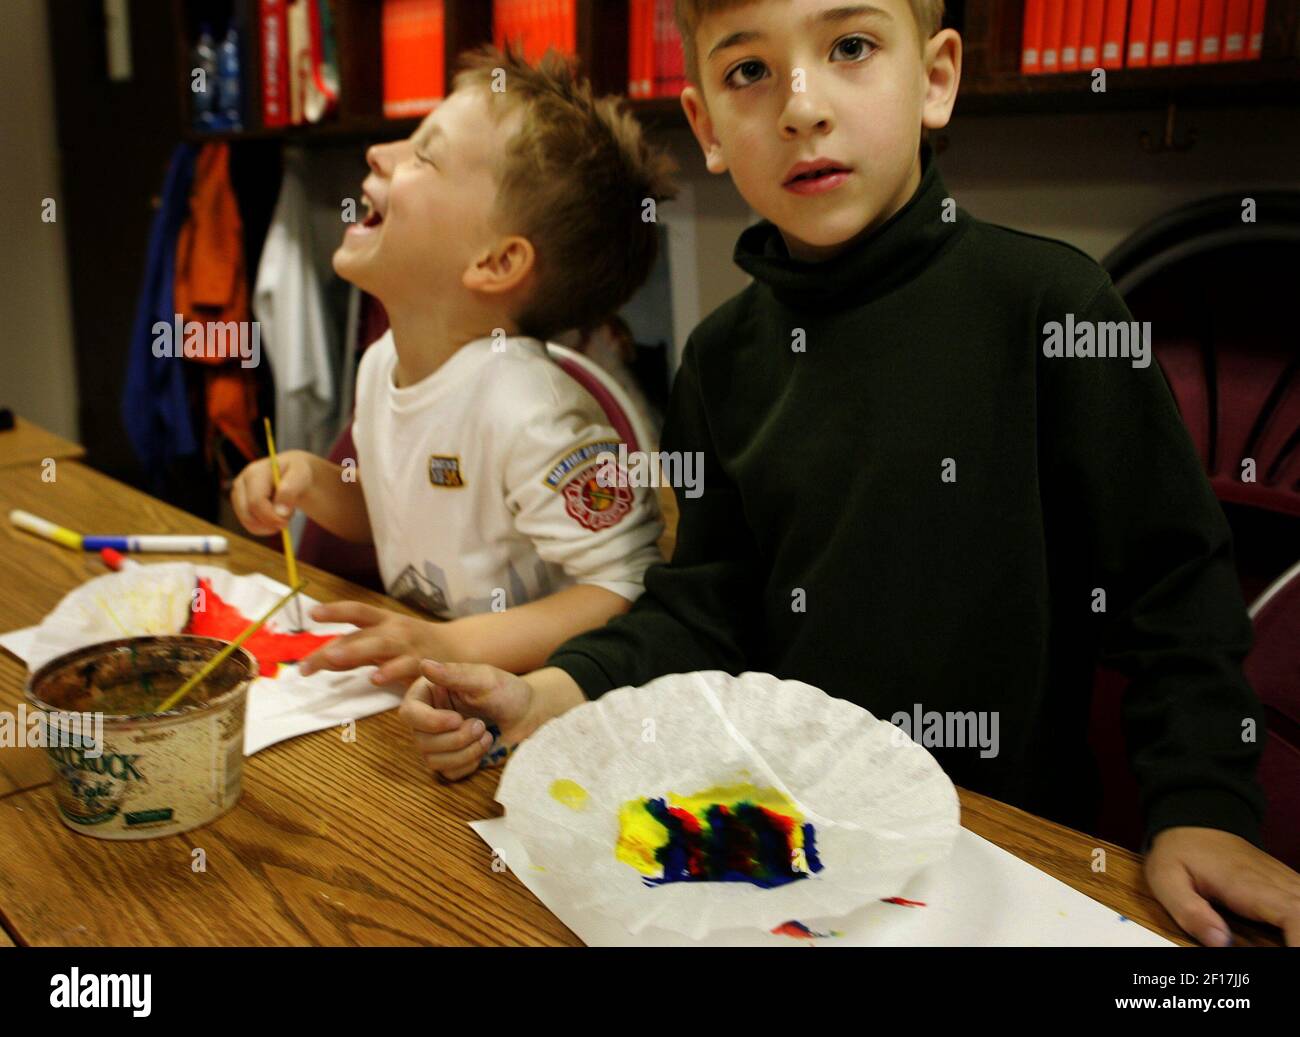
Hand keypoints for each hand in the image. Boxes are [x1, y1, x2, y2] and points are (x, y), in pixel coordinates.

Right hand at [231, 450, 316, 535]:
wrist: (293, 475)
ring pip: (247, 522)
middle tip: (286, 521)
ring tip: (283, 514)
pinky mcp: (239, 504)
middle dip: (269, 523)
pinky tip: (275, 517)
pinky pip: (248, 525)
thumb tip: (279, 513)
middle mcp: (241, 482)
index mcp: (255, 473)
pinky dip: (263, 527)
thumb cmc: (297, 474)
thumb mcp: (300, 476)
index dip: (270, 517)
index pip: (255, 502)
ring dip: (268, 525)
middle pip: (248, 514)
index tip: (286, 523)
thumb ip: (290, 492)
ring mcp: (237, 494)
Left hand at [299, 601, 445, 680]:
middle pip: (360, 635)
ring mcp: (408, 646)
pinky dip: (389, 672)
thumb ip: (356, 651)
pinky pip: (404, 667)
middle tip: (306, 663)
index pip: (357, 611)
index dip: (335, 611)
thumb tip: (322, 658)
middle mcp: (394, 630)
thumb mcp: (385, 641)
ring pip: (379, 646)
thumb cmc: (414, 645)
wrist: (459, 647)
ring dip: (355, 652)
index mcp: (384, 621)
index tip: (312, 613)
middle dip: (332, 648)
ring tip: (333, 659)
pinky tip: (375, 679)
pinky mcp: (422, 664)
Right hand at [400, 660, 538, 780]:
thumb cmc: (506, 691)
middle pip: (421, 740)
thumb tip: (424, 665)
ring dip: (464, 751)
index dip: (430, 721)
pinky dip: (469, 763)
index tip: (457, 719)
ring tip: (486, 735)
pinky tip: (484, 747)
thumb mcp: (483, 678)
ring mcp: (438, 741)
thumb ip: (453, 674)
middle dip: (456, 738)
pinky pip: (448, 773)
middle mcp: (428, 718)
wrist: (527, 714)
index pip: (409, 713)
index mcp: (429, 693)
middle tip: (481, 725)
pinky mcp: (451, 759)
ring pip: (433, 760)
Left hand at [1145, 826, 1299, 945]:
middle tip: (1290, 958)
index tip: (1294, 957)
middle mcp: (1275, 882)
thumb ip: (1191, 913)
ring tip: (1286, 944)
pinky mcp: (1287, 886)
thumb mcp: (1167, 880)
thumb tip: (1220, 943)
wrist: (1192, 825)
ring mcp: (1285, 882)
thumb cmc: (1179, 852)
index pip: (1294, 914)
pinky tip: (1289, 937)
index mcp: (1248, 885)